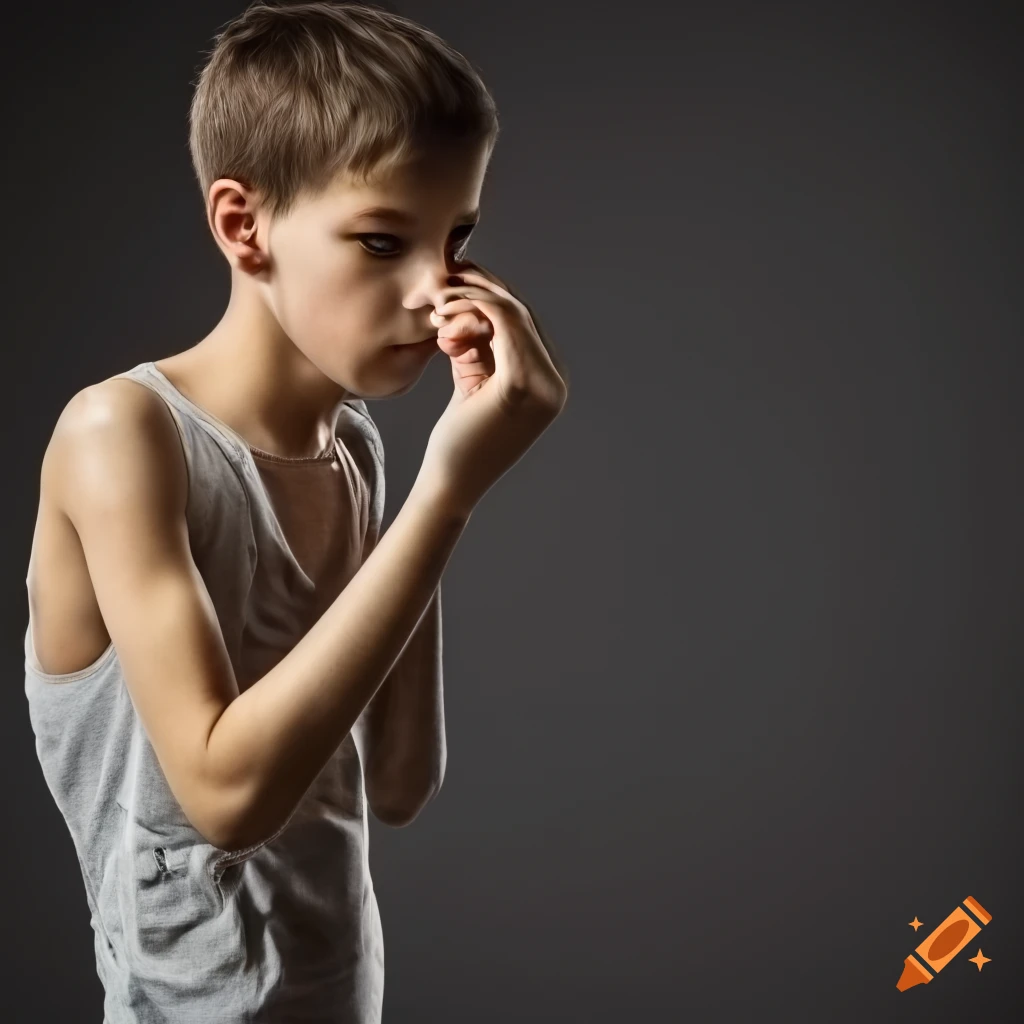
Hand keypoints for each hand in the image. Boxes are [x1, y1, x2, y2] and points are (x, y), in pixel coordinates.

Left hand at [418, 260, 567, 515]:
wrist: (450, 482)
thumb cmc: (458, 437)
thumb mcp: (475, 379)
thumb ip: (482, 344)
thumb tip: (472, 302)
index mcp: (551, 382)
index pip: (525, 324)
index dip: (489, 295)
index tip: (453, 284)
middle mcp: (556, 382)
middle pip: (521, 314)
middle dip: (479, 290)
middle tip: (443, 280)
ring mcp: (545, 385)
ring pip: (511, 314)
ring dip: (470, 300)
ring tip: (436, 305)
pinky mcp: (521, 384)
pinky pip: (502, 324)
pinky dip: (473, 310)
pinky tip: (444, 315)